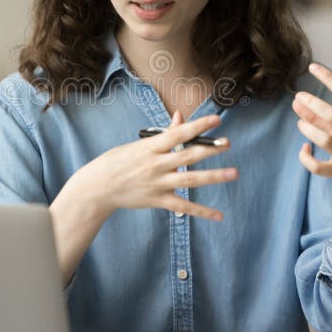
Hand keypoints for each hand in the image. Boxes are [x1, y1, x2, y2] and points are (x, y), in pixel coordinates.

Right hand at [79, 110, 237, 220]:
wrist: (98, 187)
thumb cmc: (119, 161)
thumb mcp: (139, 144)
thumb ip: (163, 134)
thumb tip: (181, 117)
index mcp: (150, 147)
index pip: (178, 134)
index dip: (197, 126)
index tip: (216, 119)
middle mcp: (155, 165)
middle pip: (187, 156)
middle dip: (209, 150)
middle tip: (228, 143)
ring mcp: (157, 184)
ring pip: (189, 180)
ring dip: (213, 176)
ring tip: (233, 173)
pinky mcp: (157, 200)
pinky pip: (183, 206)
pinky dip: (202, 211)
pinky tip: (219, 215)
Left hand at [291, 63, 331, 201]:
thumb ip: (320, 117)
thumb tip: (297, 102)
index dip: (329, 78)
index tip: (313, 67)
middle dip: (314, 104)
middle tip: (299, 97)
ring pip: (324, 140)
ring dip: (307, 129)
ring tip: (300, 124)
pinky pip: (316, 165)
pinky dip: (305, 157)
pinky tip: (304, 150)